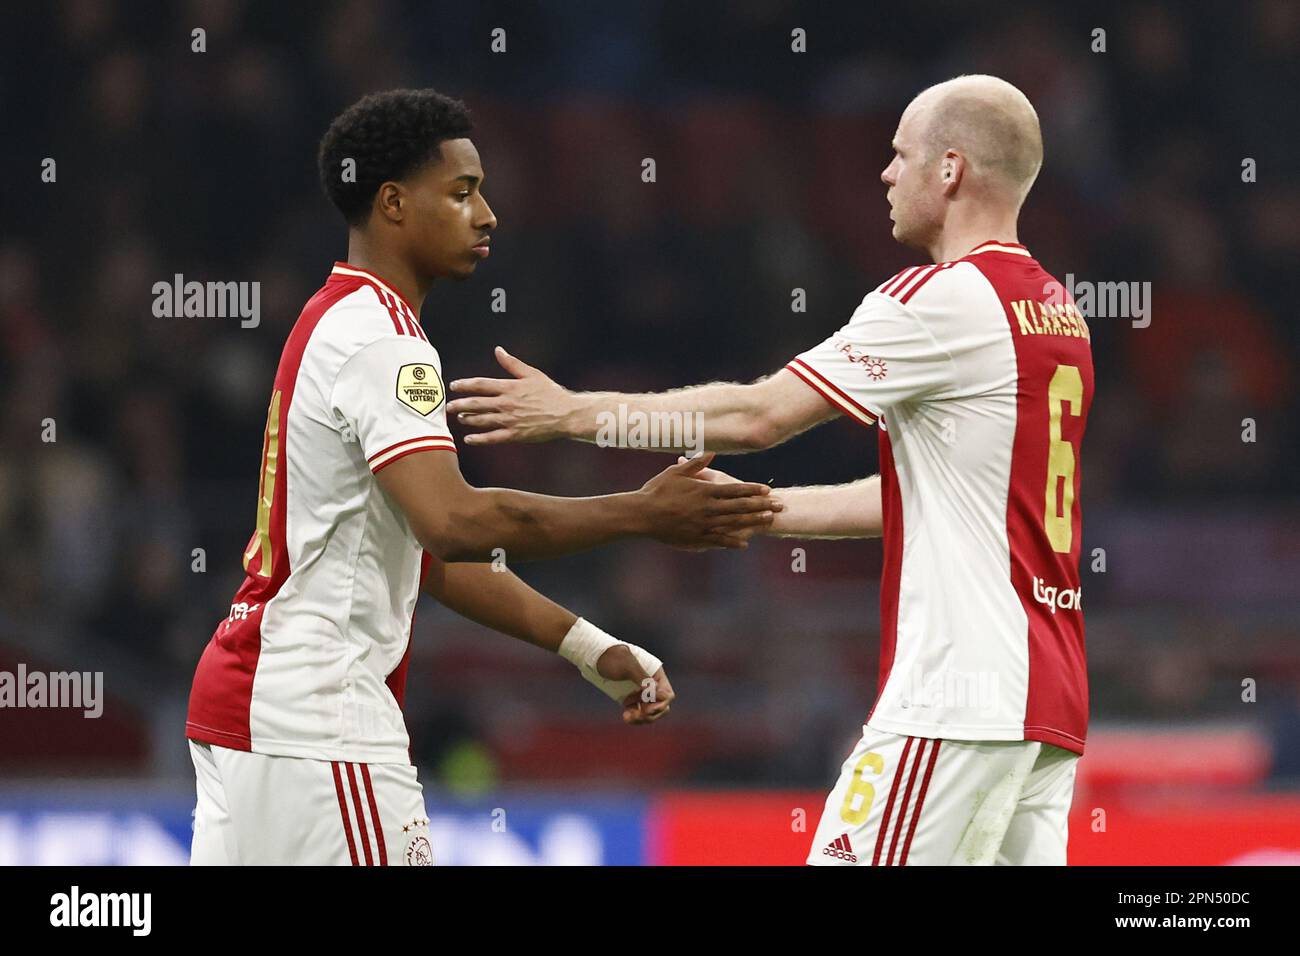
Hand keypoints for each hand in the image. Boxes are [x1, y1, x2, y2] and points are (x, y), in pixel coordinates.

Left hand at [447, 347, 572, 444]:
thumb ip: (512, 363)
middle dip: (460, 405)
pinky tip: (468, 439)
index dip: (465, 385)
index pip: (481, 385)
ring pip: (482, 420)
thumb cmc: (551, 393)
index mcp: (510, 387)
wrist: (566, 414)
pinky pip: (492, 438)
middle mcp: (506, 404)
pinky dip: (479, 439)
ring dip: (468, 419)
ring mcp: (509, 420)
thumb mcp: (532, 374)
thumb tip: (498, 350)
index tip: (453, 386)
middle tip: (448, 407)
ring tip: (459, 419)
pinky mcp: (515, 434)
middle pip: (476, 404)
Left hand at [595, 645, 674, 723]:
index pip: (666, 694)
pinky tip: (626, 717)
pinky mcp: (630, 699)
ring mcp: (641, 692)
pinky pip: (638, 713)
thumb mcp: (627, 665)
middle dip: (651, 714)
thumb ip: (642, 677)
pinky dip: (634, 718)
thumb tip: (656, 690)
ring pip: (650, 713)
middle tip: (638, 714)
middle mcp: (651, 684)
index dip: (660, 705)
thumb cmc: (612, 657)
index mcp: (655, 674)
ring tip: (628, 717)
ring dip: (642, 718)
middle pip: (661, 706)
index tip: (646, 708)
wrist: (594, 658)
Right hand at [639, 453, 778, 549]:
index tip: (767, 490)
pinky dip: (732, 541)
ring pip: (733, 523)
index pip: (734, 489)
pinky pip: (718, 540)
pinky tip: (744, 543)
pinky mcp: (696, 538)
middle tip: (779, 506)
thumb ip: (696, 463)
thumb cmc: (657, 490)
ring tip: (768, 521)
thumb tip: (711, 451)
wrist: (642, 514)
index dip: (752, 490)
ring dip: (753, 522)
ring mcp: (703, 524)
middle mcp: (708, 508)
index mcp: (704, 491)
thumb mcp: (676, 472)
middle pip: (740, 507)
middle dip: (761, 506)